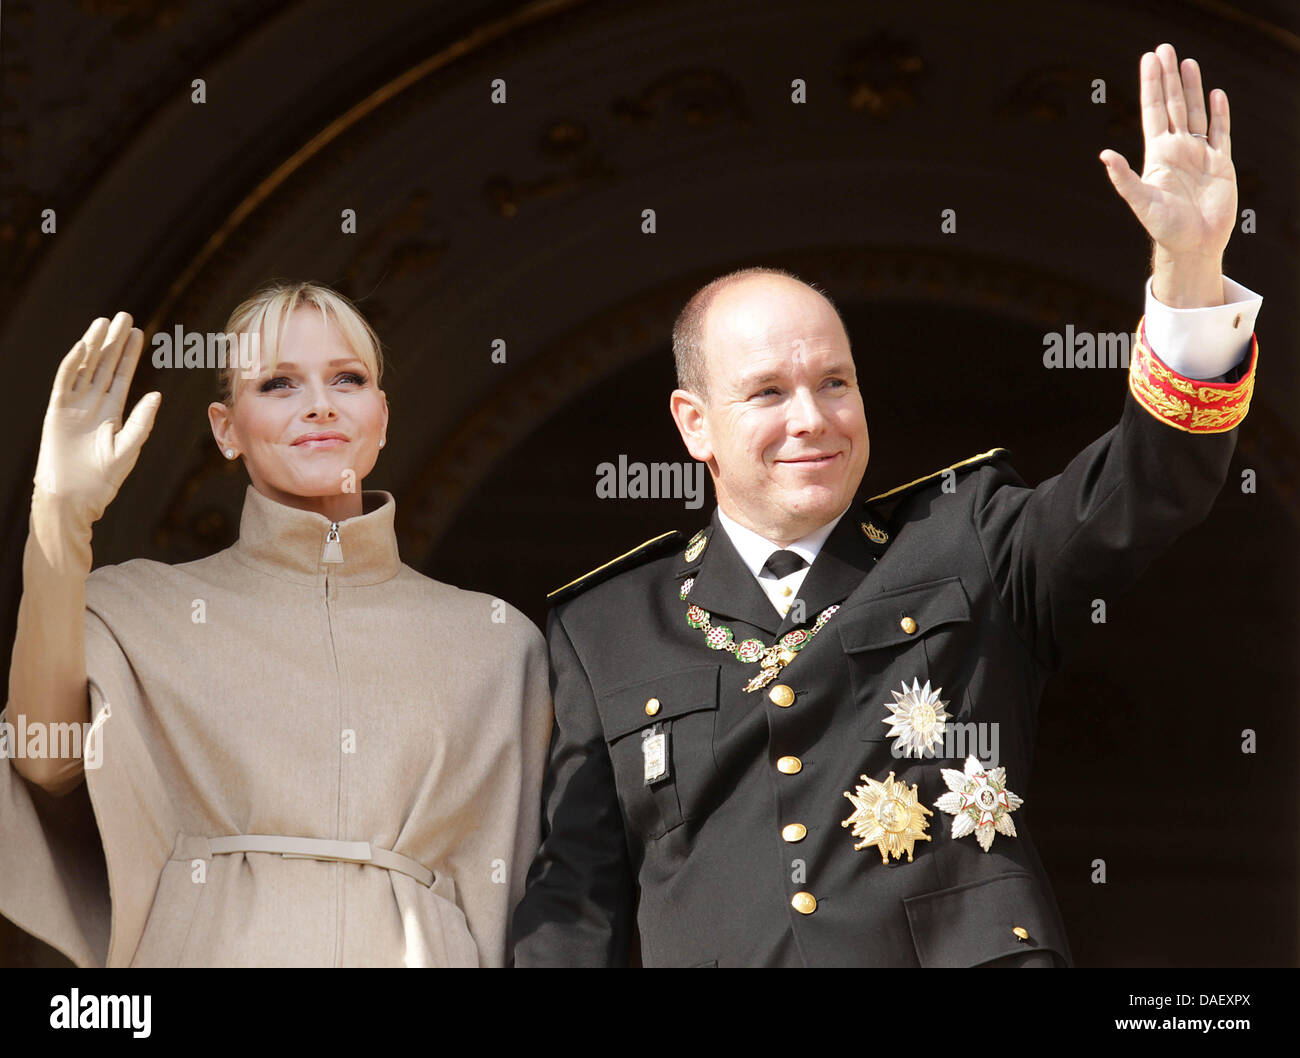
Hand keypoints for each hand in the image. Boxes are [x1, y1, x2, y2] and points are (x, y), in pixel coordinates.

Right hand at [33, 312, 160, 526]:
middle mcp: (92, 403)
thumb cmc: (103, 477)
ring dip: (95, 345)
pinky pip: (64, 381)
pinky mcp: (56, 410)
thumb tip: (157, 395)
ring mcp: (73, 405)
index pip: (122, 376)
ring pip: (85, 367)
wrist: (74, 496)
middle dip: (114, 342)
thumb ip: (142, 421)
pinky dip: (73, 362)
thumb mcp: (128, 447)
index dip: (130, 355)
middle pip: (104, 365)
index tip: (140, 334)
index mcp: (112, 411)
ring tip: (106, 322)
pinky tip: (85, 345)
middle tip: (125, 317)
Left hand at [1100, 44, 1234, 305]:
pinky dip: (1219, 114)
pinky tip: (1215, 95)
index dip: (1151, 85)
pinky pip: (1220, 133)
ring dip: (1192, 88)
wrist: (1193, 246)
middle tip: (1165, 48)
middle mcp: (1177, 150)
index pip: (1153, 111)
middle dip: (1169, 77)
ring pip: (1195, 113)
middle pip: (1173, 105)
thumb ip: (1124, 178)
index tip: (1149, 59)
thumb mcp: (1140, 201)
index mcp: (1157, 155)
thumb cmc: (1164, 228)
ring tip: (1187, 62)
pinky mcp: (1221, 163)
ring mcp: (1199, 155)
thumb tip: (1104, 155)